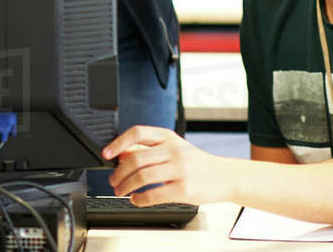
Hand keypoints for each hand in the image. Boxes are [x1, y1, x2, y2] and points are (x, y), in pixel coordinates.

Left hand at [101, 125, 229, 205]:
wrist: (225, 176)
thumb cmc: (197, 163)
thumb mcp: (174, 148)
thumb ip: (149, 149)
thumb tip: (122, 153)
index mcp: (168, 137)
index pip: (138, 133)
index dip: (118, 143)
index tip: (107, 153)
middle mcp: (174, 150)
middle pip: (136, 158)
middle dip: (119, 172)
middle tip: (113, 181)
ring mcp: (180, 169)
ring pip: (143, 176)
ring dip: (126, 186)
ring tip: (121, 191)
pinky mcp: (184, 188)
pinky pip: (155, 194)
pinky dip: (140, 198)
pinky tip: (137, 199)